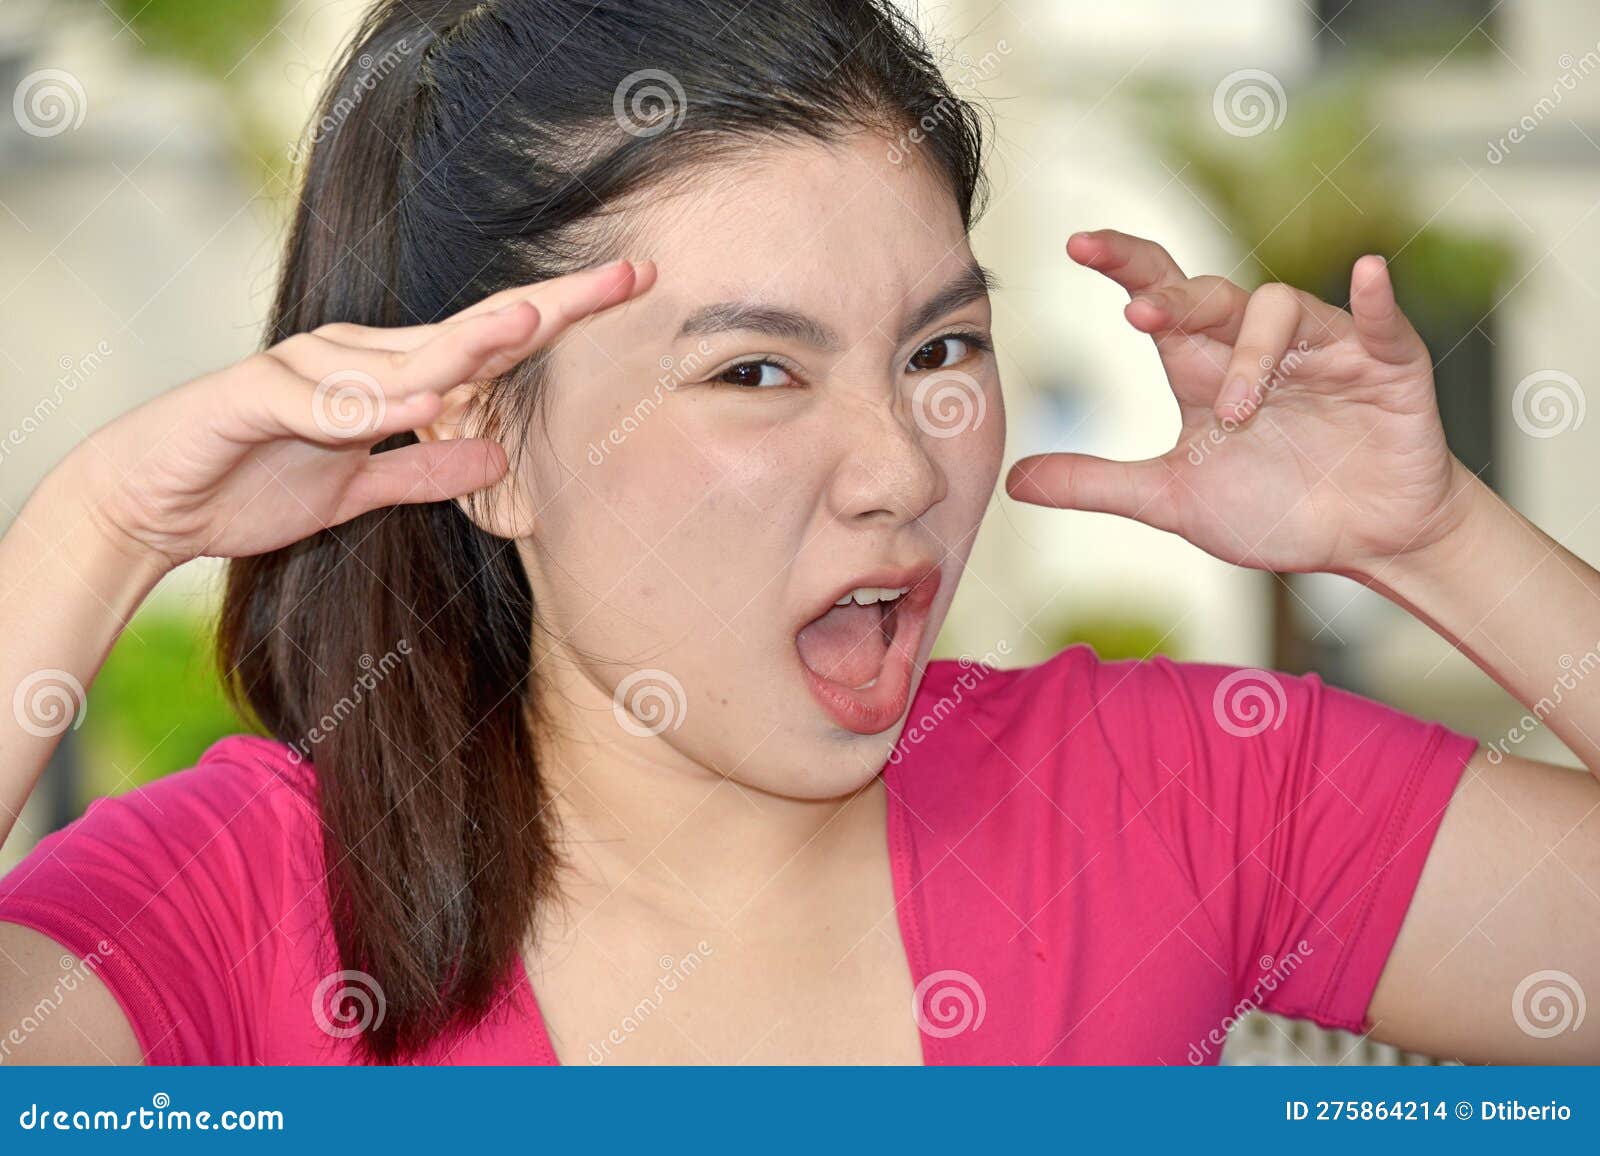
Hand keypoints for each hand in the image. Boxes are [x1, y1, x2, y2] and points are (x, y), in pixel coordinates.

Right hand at [63, 260, 654, 570]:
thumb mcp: (357, 490)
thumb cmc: (252, 483)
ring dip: (465, 344)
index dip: (558, 321)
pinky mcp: (253, 395)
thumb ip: (423, 470)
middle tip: (624, 278)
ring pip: (400, 360)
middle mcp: (358, 360)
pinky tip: (408, 400)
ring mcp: (306, 370)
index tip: (630, 292)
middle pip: (467, 331)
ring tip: (529, 323)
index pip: (489, 346)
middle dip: (547, 306)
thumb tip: (495, 450)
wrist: (150, 501)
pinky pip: (318, 399)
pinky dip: (361, 402)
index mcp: (389, 377)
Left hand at [1005, 230, 1472, 578]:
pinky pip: (1378, 319)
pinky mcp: (1385, 364)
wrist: (1364, 541)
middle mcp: (1256, 343)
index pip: (1157, 295)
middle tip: (1138, 316)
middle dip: (1172, 298)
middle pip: (1210, 294)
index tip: (1078, 246)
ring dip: (1250, 353)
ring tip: (1233, 410)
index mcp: (1203, 365)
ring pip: (1278, 309)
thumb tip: (1011, 480)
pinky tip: (1366, 273)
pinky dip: (1373, 297)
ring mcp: (1323, 348)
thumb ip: (1097, 484)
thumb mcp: (1172, 499)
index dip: (1123, 266)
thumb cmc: (1274, 507)